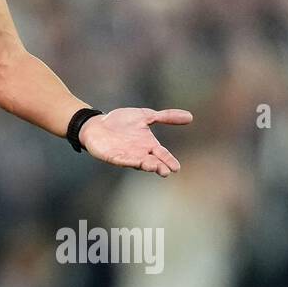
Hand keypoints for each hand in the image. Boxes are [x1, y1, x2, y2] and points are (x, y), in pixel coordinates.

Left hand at [77, 107, 192, 177]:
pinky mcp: (113, 157)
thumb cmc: (121, 121)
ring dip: (147, 165)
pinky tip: (136, 162)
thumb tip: (191, 116)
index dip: (169, 161)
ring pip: (139, 163)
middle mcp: (140, 153)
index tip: (176, 168)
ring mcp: (127, 156)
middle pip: (153, 162)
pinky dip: (129, 161)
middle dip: (159, 166)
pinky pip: (123, 160)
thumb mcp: (145, 115)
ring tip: (154, 167)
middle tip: (167, 171)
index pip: (162, 154)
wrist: (97, 124)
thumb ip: (166, 116)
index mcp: (149, 145)